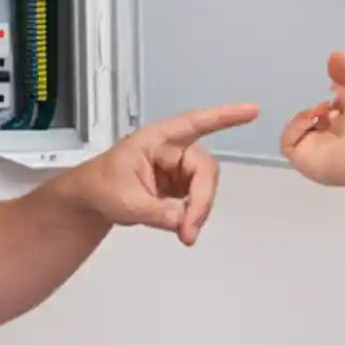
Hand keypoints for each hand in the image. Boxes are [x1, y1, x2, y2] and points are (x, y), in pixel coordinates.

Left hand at [64, 103, 259, 245]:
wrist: (93, 199)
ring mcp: (178, 167)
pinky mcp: (181, 184)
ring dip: (198, 211)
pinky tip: (181, 227)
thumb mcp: (126, 201)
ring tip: (184, 234)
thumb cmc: (102, 186)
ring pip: (204, 187)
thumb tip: (183, 221)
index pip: (193, 123)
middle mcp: (172, 149)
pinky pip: (197, 199)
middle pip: (204, 169)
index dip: (223, 117)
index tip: (251, 110)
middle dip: (202, 200)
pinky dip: (193, 215)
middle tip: (190, 231)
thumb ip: (156, 212)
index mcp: (156, 139)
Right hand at [280, 51, 344, 188]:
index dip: (335, 98)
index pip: (336, 111)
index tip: (335, 89)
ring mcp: (317, 151)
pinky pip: (287, 143)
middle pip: (316, 121)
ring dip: (305, 116)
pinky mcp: (303, 160)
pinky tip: (312, 121)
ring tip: (322, 113)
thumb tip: (334, 54)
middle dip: (317, 109)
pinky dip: (295, 128)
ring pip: (298, 130)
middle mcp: (335, 140)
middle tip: (328, 106)